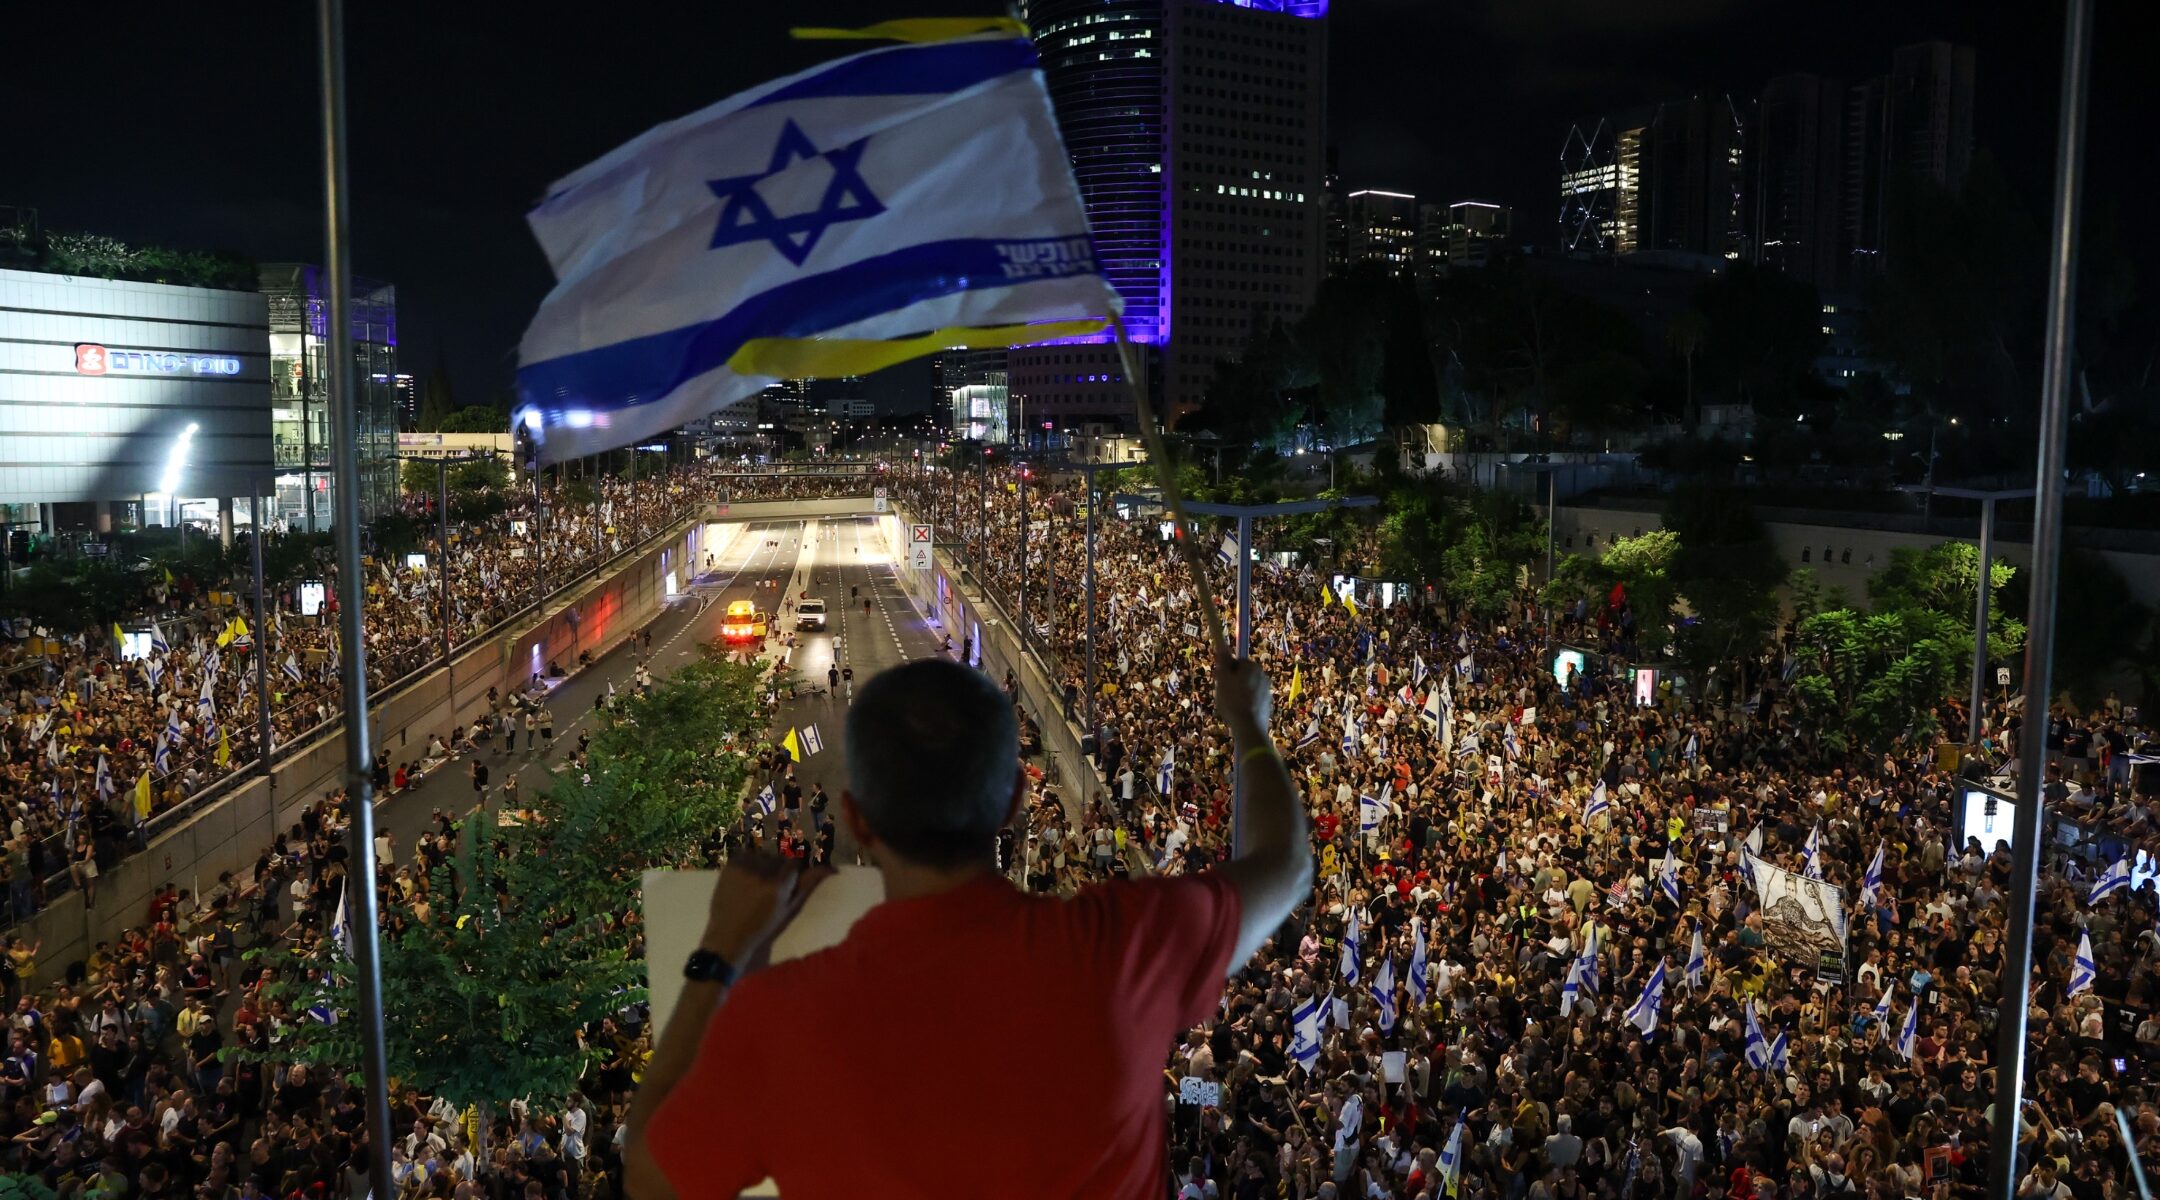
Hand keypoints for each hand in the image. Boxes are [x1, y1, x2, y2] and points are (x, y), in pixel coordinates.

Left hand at [698, 854, 832, 971]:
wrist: (728, 934)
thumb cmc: (762, 925)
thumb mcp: (789, 908)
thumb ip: (808, 884)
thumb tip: (832, 868)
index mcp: (780, 885)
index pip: (794, 862)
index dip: (791, 872)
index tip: (784, 884)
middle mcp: (763, 872)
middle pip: (779, 858)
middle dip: (778, 868)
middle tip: (768, 886)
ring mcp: (745, 866)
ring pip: (763, 855)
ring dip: (762, 864)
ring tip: (754, 883)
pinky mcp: (732, 863)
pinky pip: (747, 854)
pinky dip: (748, 863)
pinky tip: (743, 879)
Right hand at [1213, 653, 1272, 740]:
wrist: (1248, 726)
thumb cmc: (1232, 700)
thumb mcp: (1222, 679)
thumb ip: (1223, 662)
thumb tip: (1222, 645)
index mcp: (1252, 667)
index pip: (1237, 662)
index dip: (1227, 671)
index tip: (1220, 681)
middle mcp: (1263, 675)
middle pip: (1243, 674)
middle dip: (1234, 682)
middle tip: (1223, 694)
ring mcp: (1267, 690)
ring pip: (1248, 687)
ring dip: (1240, 692)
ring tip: (1230, 705)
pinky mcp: (1267, 704)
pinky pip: (1253, 699)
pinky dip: (1247, 702)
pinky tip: (1239, 712)